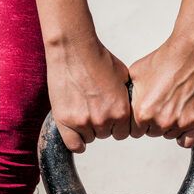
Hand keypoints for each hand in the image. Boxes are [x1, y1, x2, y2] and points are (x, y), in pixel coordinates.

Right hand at [45, 38, 131, 152]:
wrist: (74, 49)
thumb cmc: (97, 58)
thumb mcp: (122, 77)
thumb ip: (124, 97)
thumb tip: (128, 107)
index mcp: (121, 111)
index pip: (123, 132)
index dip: (117, 124)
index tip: (109, 115)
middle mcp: (104, 120)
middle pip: (105, 134)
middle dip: (101, 124)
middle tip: (93, 107)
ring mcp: (83, 121)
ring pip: (89, 137)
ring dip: (87, 128)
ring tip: (82, 109)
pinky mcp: (65, 120)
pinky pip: (73, 145)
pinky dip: (75, 141)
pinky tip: (75, 132)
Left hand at [128, 37, 193, 147]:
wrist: (193, 51)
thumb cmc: (165, 59)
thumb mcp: (135, 74)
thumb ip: (128, 95)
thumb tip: (121, 106)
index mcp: (142, 113)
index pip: (135, 131)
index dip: (139, 121)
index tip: (146, 111)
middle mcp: (161, 121)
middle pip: (153, 132)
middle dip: (155, 122)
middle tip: (163, 103)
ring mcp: (181, 123)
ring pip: (170, 135)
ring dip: (171, 125)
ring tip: (175, 103)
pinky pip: (188, 141)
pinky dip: (186, 134)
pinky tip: (184, 119)